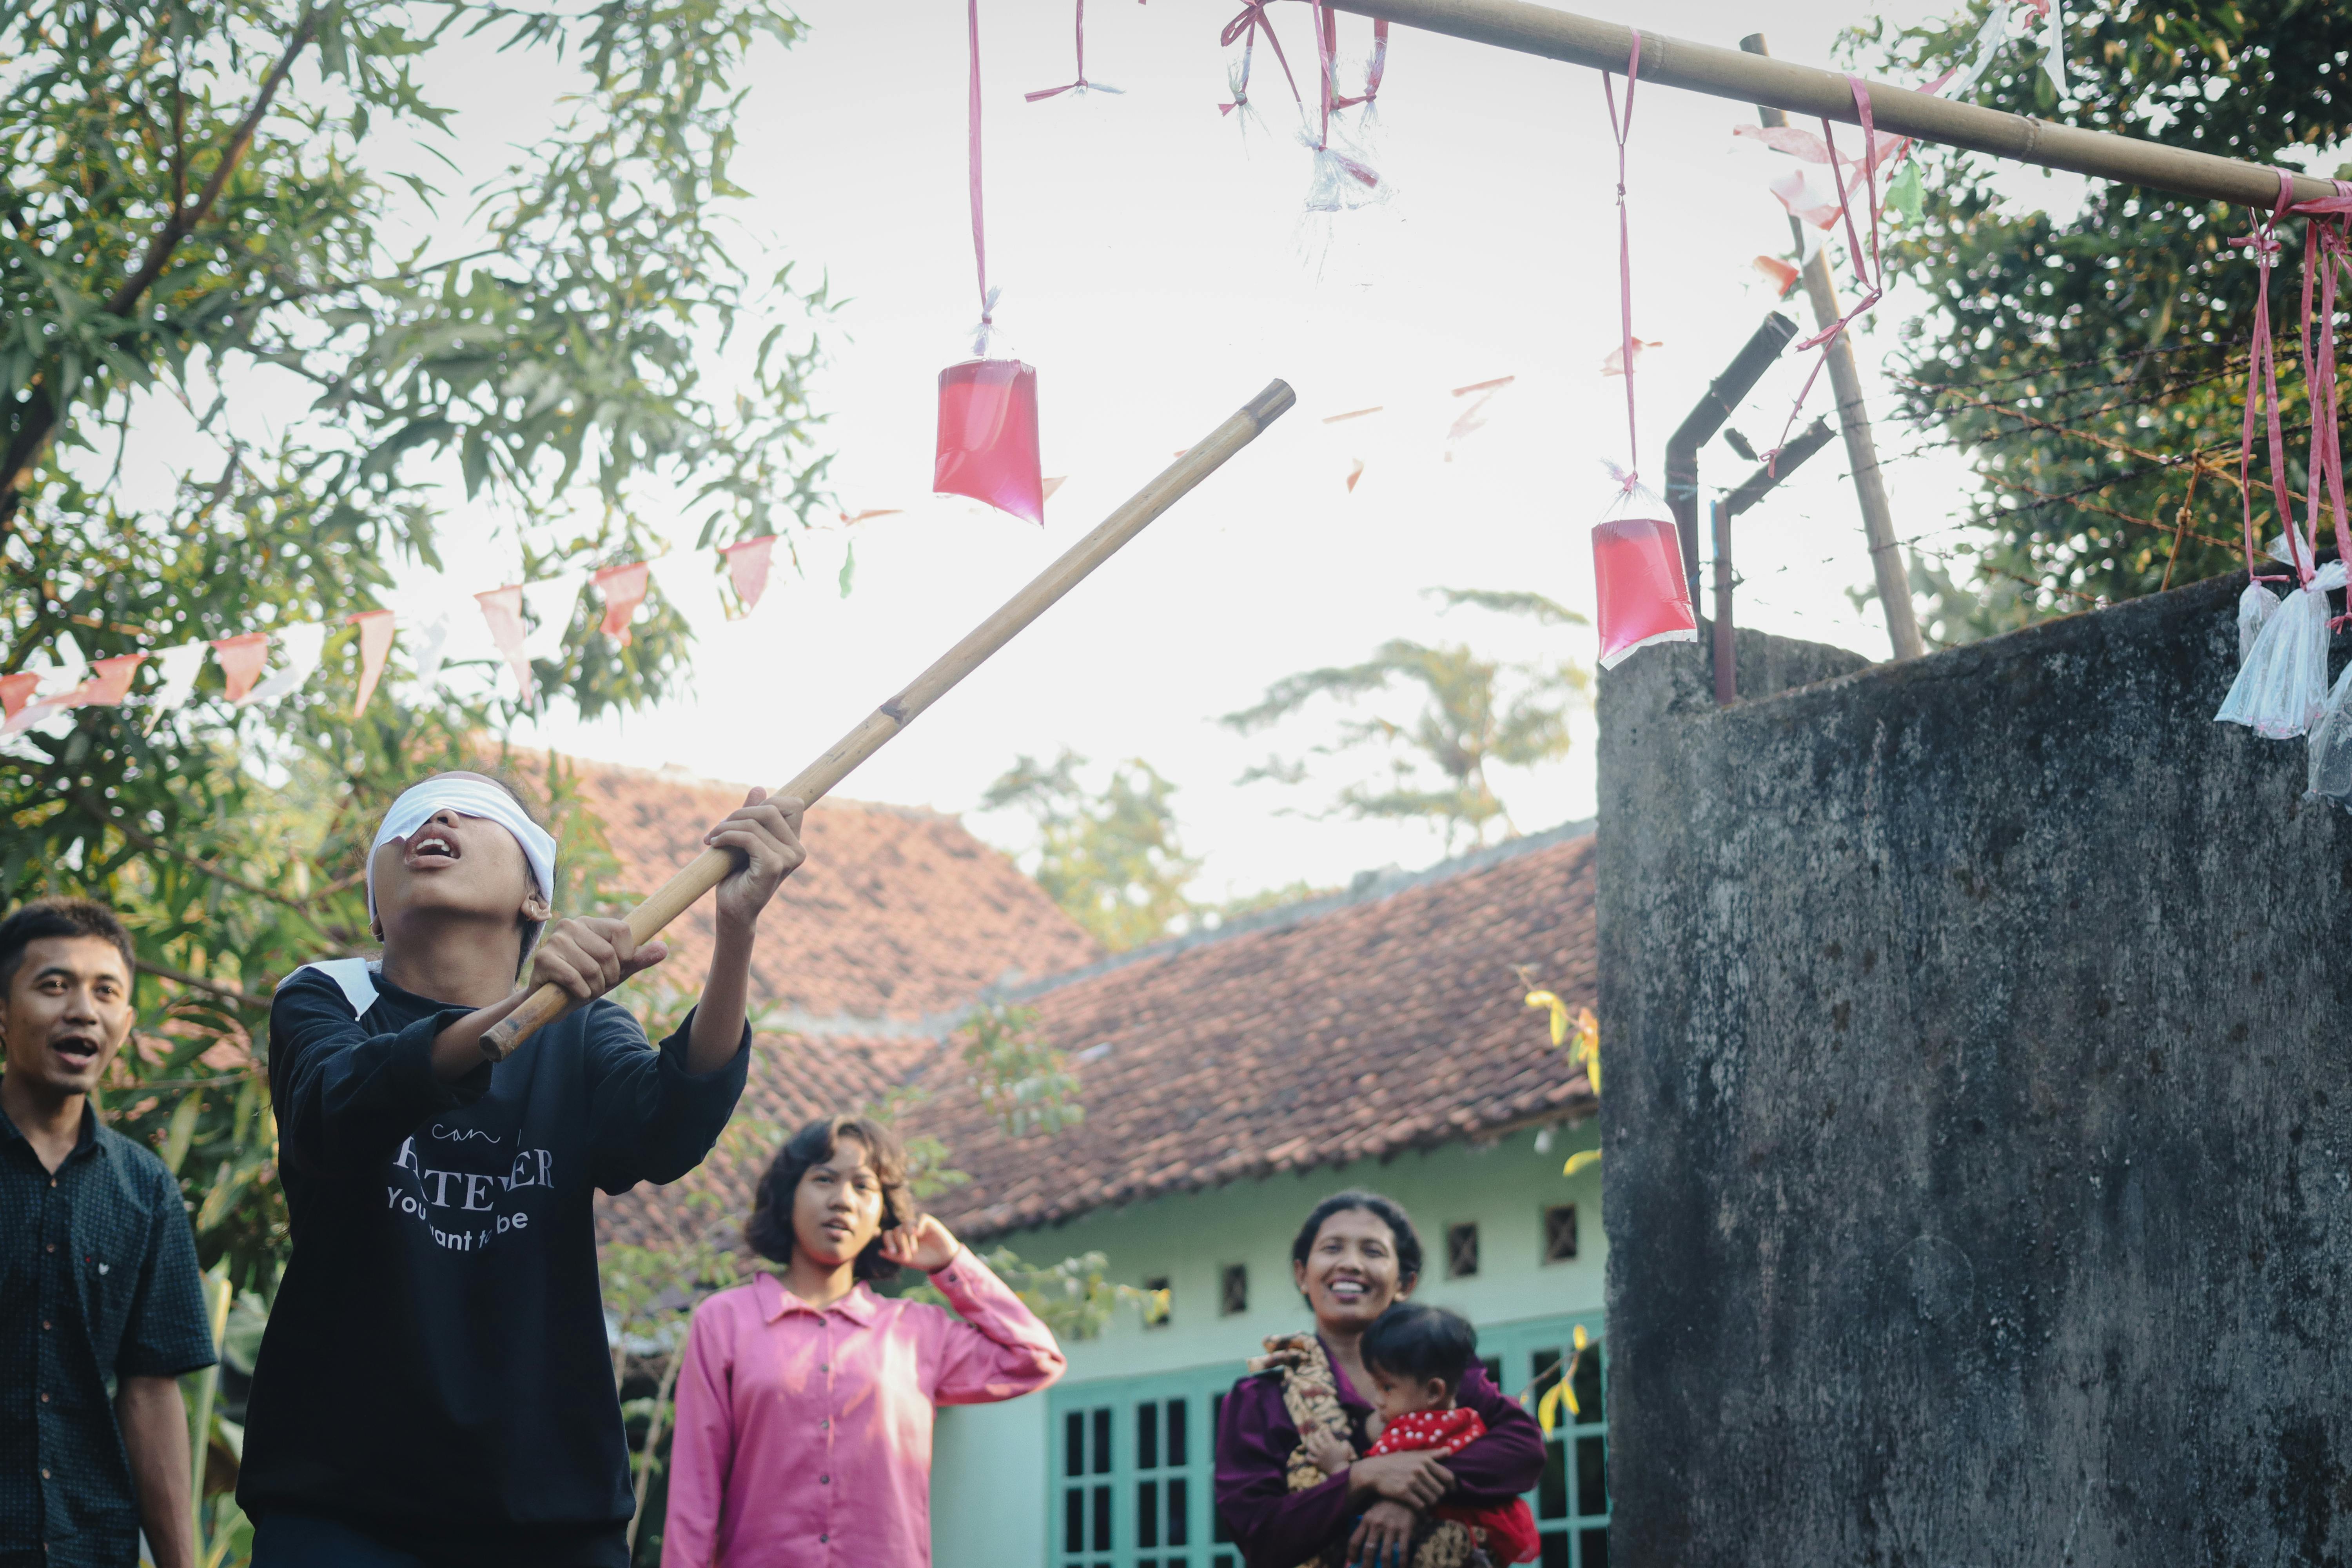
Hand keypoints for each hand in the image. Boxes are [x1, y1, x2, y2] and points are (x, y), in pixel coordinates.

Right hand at [529, 916, 666, 1006]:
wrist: (554, 1003)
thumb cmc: (588, 982)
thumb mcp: (618, 970)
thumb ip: (638, 959)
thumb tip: (664, 948)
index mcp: (591, 922)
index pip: (622, 930)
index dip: (625, 957)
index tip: (615, 969)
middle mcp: (571, 925)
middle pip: (608, 953)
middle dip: (609, 977)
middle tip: (598, 983)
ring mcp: (555, 940)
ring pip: (591, 968)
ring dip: (595, 988)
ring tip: (586, 988)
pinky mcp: (543, 959)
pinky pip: (573, 978)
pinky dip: (581, 992)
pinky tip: (576, 993)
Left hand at [705, 788, 806, 928]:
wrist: (733, 911)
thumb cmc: (737, 877)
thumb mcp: (744, 840)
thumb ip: (753, 817)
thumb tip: (759, 788)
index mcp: (794, 843)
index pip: (793, 805)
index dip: (767, 803)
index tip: (741, 818)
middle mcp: (797, 850)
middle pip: (772, 807)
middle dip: (741, 811)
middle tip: (719, 827)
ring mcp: (788, 859)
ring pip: (755, 822)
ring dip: (727, 825)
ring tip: (712, 837)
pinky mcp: (774, 866)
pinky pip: (748, 837)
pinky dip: (726, 836)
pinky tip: (713, 844)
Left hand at [878, 1213, 960, 1272]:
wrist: (942, 1260)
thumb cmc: (924, 1260)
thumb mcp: (907, 1260)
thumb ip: (894, 1256)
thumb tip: (879, 1251)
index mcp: (900, 1239)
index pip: (888, 1234)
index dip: (888, 1242)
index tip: (892, 1252)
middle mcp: (907, 1230)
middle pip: (896, 1230)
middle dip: (900, 1244)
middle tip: (907, 1256)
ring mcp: (917, 1225)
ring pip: (906, 1223)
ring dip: (907, 1236)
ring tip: (913, 1249)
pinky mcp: (928, 1222)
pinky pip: (921, 1219)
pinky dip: (918, 1226)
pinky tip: (919, 1234)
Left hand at [1303, 1430, 1357, 1476]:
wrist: (1340, 1471)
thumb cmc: (1343, 1459)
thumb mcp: (1346, 1449)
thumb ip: (1345, 1442)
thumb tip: (1340, 1440)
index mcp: (1331, 1444)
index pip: (1325, 1433)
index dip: (1324, 1431)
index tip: (1325, 1432)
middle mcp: (1324, 1449)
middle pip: (1316, 1438)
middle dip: (1316, 1434)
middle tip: (1317, 1434)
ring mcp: (1319, 1455)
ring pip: (1310, 1446)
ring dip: (1309, 1443)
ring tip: (1311, 1441)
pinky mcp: (1317, 1462)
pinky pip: (1308, 1457)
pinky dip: (1308, 1455)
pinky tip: (1310, 1453)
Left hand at [1346, 1500, 1417, 1567]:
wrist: (1405, 1493)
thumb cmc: (1387, 1505)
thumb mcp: (1373, 1511)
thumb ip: (1367, 1527)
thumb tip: (1362, 1547)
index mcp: (1366, 1519)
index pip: (1354, 1541)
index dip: (1352, 1554)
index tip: (1353, 1561)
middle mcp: (1377, 1524)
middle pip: (1368, 1551)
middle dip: (1367, 1566)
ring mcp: (1391, 1527)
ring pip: (1385, 1555)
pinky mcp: (1405, 1529)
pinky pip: (1402, 1551)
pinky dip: (1402, 1563)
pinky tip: (1402, 1567)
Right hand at [1349, 1450, 1452, 1509]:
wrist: (1374, 1471)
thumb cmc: (1395, 1462)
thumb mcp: (1413, 1454)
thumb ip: (1432, 1454)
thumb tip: (1449, 1451)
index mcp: (1425, 1460)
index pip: (1448, 1477)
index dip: (1453, 1486)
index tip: (1452, 1491)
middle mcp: (1420, 1470)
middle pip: (1441, 1491)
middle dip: (1438, 1496)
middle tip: (1433, 1498)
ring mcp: (1412, 1482)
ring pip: (1432, 1500)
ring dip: (1430, 1504)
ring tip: (1425, 1503)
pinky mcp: (1404, 1493)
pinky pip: (1421, 1507)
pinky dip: (1422, 1512)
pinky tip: (1420, 1511)